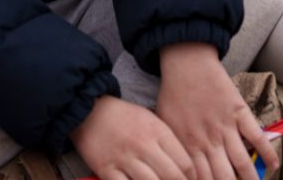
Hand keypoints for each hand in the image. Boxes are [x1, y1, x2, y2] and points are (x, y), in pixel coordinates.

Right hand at [70, 95, 193, 179]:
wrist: (91, 110)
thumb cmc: (125, 118)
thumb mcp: (150, 121)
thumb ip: (167, 143)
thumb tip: (186, 170)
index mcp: (157, 131)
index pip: (184, 162)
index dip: (192, 179)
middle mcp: (143, 144)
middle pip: (171, 176)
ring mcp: (124, 158)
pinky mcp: (106, 169)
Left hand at [156, 43, 277, 179]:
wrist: (186, 61)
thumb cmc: (173, 92)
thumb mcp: (164, 123)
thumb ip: (174, 148)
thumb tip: (177, 167)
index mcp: (188, 146)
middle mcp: (209, 141)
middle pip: (223, 178)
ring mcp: (226, 127)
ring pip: (242, 163)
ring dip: (250, 179)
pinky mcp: (239, 112)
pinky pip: (257, 136)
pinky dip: (267, 152)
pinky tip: (274, 166)